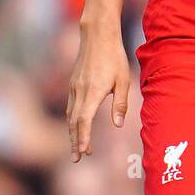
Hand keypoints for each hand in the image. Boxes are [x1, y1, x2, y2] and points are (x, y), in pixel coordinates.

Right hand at [67, 26, 130, 161]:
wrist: (98, 36)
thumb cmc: (115, 57)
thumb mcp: (124, 80)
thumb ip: (120, 104)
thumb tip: (117, 125)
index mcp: (93, 93)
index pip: (84, 121)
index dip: (83, 138)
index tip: (83, 152)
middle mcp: (79, 92)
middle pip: (73, 123)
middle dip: (75, 142)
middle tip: (77, 159)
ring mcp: (74, 87)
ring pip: (70, 115)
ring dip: (73, 133)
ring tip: (78, 148)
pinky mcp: (73, 83)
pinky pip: (70, 106)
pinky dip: (72, 120)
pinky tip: (76, 126)